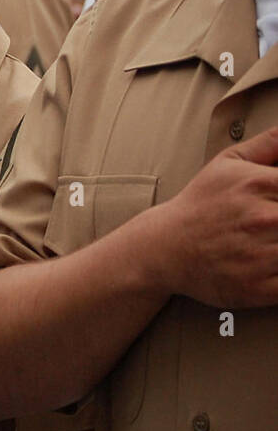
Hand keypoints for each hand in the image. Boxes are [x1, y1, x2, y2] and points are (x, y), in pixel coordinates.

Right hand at [154, 126, 277, 307]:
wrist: (163, 247)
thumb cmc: (202, 204)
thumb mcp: (229, 163)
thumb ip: (270, 143)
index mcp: (263, 184)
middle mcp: (266, 219)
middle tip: (275, 222)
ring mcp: (263, 255)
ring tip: (271, 239)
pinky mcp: (260, 287)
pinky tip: (272, 263)